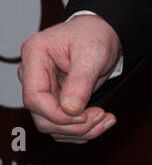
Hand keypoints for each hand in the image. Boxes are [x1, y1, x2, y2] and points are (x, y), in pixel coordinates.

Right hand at [19, 15, 121, 142]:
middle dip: (72, 125)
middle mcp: (33, 74)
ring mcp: (42, 89)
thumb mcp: (93, 52)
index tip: (83, 116)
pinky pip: (60, 124)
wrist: (103, 33)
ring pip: (50, 125)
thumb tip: (69, 110)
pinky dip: (80, 129)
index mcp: (35, 54)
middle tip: (101, 116)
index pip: (34, 96)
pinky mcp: (52, 100)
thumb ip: (81, 80)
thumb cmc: (95, 34)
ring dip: (79, 130)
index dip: (57, 114)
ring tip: (106, 119)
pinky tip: (100, 121)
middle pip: (41, 115)